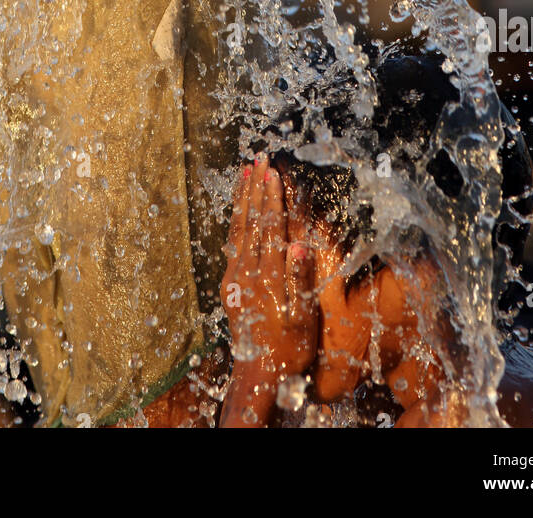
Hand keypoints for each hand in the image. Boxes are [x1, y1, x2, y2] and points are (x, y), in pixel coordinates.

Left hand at [222, 157, 316, 389]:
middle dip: (256, 187)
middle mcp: (248, 272)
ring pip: (238, 228)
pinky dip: (235, 218)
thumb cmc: (289, 347)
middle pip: (252, 220)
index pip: (270, 227)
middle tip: (259, 158)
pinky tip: (238, 206)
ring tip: (245, 171)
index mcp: (268, 276)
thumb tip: (299, 244)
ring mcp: (235, 277)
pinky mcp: (230, 284)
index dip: (272, 197)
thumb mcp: (303, 318)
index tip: (273, 171)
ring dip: (243, 197)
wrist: (260, 374)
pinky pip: (231, 242)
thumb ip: (300, 280)